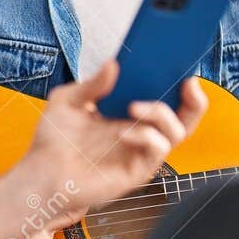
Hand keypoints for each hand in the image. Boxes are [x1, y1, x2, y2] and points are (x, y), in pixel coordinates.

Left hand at [24, 60, 207, 214]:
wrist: (42, 173)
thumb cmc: (55, 141)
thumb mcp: (68, 101)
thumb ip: (91, 84)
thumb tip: (113, 64)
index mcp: (129, 112)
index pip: (166, 97)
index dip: (180, 83)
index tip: (182, 66)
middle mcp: (142, 131)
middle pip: (186, 117)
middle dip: (196, 99)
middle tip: (186, 83)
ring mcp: (141, 151)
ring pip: (178, 132)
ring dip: (162, 113)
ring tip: (134, 107)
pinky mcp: (137, 171)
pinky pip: (158, 151)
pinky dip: (147, 136)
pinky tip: (123, 132)